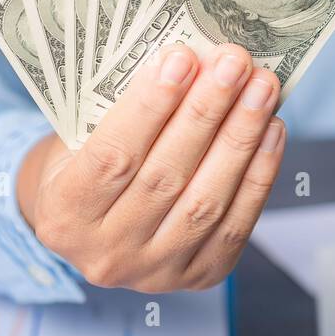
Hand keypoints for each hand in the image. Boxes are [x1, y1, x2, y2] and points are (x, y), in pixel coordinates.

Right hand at [17, 44, 284, 291]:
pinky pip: (237, 223)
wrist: (96, 229)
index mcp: (62, 215)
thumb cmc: (89, 163)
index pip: (110, 158)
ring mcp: (155, 272)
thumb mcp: (81, 137)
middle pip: (165, 178)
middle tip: (234, 62)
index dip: (149, 108)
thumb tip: (191, 60)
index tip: (181, 58)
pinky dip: (259, 173)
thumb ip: (123, 109)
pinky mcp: (200, 276)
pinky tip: (271, 128)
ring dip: (240, 137)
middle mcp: (106, 253)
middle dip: (206, 112)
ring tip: (262, 88)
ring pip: (206, 202)